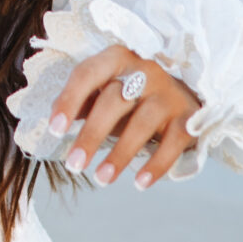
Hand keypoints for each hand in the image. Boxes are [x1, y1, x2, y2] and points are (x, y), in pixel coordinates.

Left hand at [49, 44, 200, 189]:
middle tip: (73, 165)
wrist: (187, 94)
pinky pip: (173, 143)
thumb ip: (84, 100)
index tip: (55, 130)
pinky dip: (156, 165)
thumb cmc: (135, 94)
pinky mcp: (188, 116)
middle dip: (91, 135)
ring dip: (120, 155)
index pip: (87, 74)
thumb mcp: (108, 90)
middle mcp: (145, 70)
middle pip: (113, 101)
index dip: (69, 101)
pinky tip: (139, 183)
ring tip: (101, 179)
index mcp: (118, 58)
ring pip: (142, 124)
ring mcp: (168, 93)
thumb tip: (54, 119)